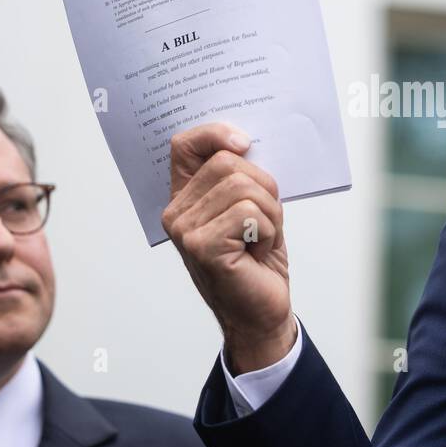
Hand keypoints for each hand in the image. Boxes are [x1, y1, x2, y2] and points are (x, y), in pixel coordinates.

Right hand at [161, 122, 296, 372]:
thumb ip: (240, 176)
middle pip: (227, 162)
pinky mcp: (202, 246)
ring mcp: (185, 230)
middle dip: (264, 187)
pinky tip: (256, 253)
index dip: (215, 133)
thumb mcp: (252, 208)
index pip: (185, 145)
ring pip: (243, 186)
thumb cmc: (257, 260)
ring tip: (260, 240)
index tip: (244, 143)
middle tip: (264, 222)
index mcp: (185, 198)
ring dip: (269, 214)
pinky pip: (250, 213)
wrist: (262, 312)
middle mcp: (176, 213)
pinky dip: (267, 232)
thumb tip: (244, 142)